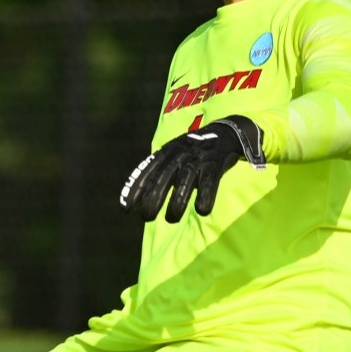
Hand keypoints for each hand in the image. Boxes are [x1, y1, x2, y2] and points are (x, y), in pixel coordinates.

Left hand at [119, 115, 266, 221]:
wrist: (224, 132)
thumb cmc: (192, 150)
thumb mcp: (172, 154)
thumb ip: (157, 171)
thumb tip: (136, 197)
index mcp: (166, 152)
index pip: (146, 171)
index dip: (135, 189)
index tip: (126, 208)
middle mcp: (179, 154)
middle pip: (163, 178)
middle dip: (153, 199)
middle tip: (147, 217)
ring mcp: (197, 159)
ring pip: (184, 182)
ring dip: (177, 203)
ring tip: (171, 219)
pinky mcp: (214, 164)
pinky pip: (209, 182)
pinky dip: (205, 197)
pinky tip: (201, 211)